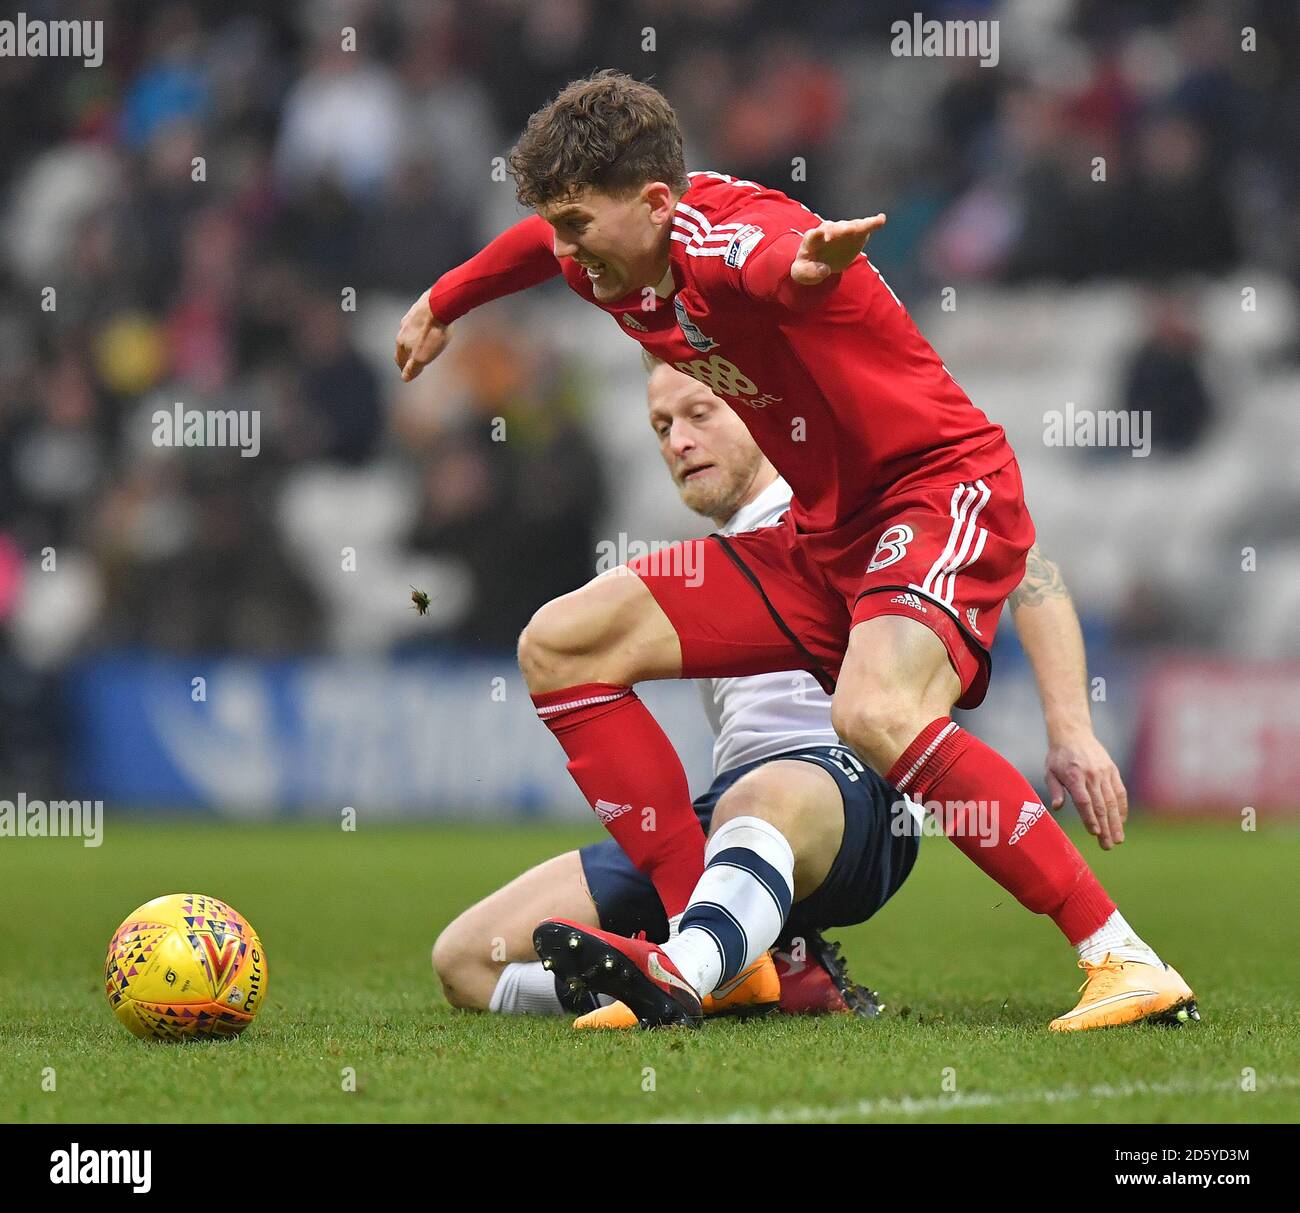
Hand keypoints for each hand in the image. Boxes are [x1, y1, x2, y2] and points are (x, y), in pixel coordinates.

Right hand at [395, 294, 450, 380]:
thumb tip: (404, 378)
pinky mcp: (420, 306)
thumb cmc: (433, 333)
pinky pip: (419, 320)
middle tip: (415, 359)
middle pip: (403, 344)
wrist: (440, 304)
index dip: (403, 367)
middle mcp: (402, 328)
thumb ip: (412, 368)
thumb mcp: (423, 356)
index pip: (398, 358)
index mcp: (401, 342)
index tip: (408, 372)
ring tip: (423, 343)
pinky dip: (422, 327)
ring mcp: (411, 316)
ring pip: (410, 331)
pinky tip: (430, 326)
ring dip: (414, 338)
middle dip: (408, 353)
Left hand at [790, 214, 886, 284]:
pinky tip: (881, 220)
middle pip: (833, 229)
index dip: (816, 235)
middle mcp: (826, 232)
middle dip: (840, 229)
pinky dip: (872, 223)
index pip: (812, 237)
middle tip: (848, 230)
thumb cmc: (808, 266)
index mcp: (810, 241)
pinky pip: (864, 228)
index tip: (819, 234)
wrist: (818, 261)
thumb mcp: (802, 273)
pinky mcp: (854, 234)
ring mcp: (841, 231)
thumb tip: (825, 270)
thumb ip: (809, 272)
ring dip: (857, 226)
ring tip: (867, 224)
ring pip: (849, 227)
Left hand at [1045, 729, 1128, 849]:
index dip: (1089, 818)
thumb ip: (1055, 790)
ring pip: (1112, 801)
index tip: (1094, 833)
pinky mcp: (1113, 771)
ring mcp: (1104, 772)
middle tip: (1107, 846)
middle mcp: (1092, 775)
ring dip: (1116, 822)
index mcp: (1074, 775)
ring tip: (1117, 840)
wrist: (1073, 733)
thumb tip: (1057, 807)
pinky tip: (1121, 822)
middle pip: (1101, 805)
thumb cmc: (1058, 756)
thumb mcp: (1050, 771)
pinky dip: (1121, 808)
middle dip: (1105, 828)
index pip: (1084, 801)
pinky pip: (1119, 792)